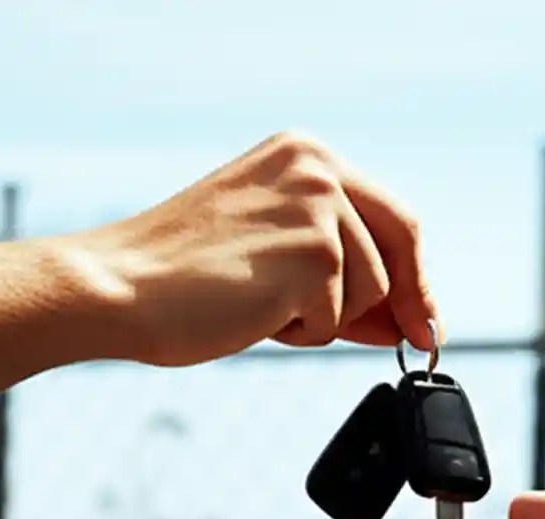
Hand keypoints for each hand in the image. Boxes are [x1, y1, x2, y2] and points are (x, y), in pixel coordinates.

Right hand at [62, 131, 441, 366]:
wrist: (119, 286)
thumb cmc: (181, 275)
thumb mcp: (273, 250)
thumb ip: (338, 267)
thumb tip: (412, 317)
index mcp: (304, 154)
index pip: (389, 213)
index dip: (413, 270)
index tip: (425, 313)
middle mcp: (318, 168)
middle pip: (401, 243)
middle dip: (408, 298)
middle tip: (420, 338)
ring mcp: (319, 208)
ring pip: (370, 289)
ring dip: (324, 317)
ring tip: (258, 305)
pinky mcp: (315, 256)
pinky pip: (336, 319)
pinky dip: (300, 333)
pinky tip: (250, 314)